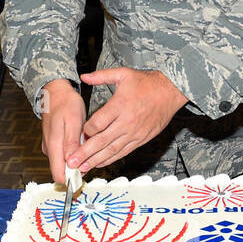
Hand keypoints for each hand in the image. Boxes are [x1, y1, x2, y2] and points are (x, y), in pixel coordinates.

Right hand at [40, 79, 85, 185]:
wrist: (55, 93)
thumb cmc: (66, 104)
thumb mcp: (73, 120)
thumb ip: (71, 142)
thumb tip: (72, 161)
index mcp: (54, 144)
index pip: (58, 174)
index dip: (71, 180)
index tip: (83, 179)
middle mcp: (49, 149)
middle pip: (61, 172)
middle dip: (75, 173)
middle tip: (90, 164)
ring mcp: (50, 147)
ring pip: (63, 164)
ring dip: (75, 163)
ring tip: (88, 154)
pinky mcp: (53, 144)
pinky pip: (63, 156)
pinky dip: (73, 156)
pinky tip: (82, 148)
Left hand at [69, 68, 187, 172]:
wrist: (171, 91)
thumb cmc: (147, 83)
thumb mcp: (123, 74)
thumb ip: (101, 76)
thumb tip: (84, 76)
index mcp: (120, 105)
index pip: (97, 123)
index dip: (85, 131)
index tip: (78, 134)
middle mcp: (127, 121)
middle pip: (102, 140)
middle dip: (85, 152)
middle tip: (72, 162)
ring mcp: (134, 133)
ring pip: (112, 150)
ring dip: (96, 160)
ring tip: (83, 167)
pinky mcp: (141, 139)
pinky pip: (123, 152)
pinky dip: (111, 159)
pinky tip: (100, 163)